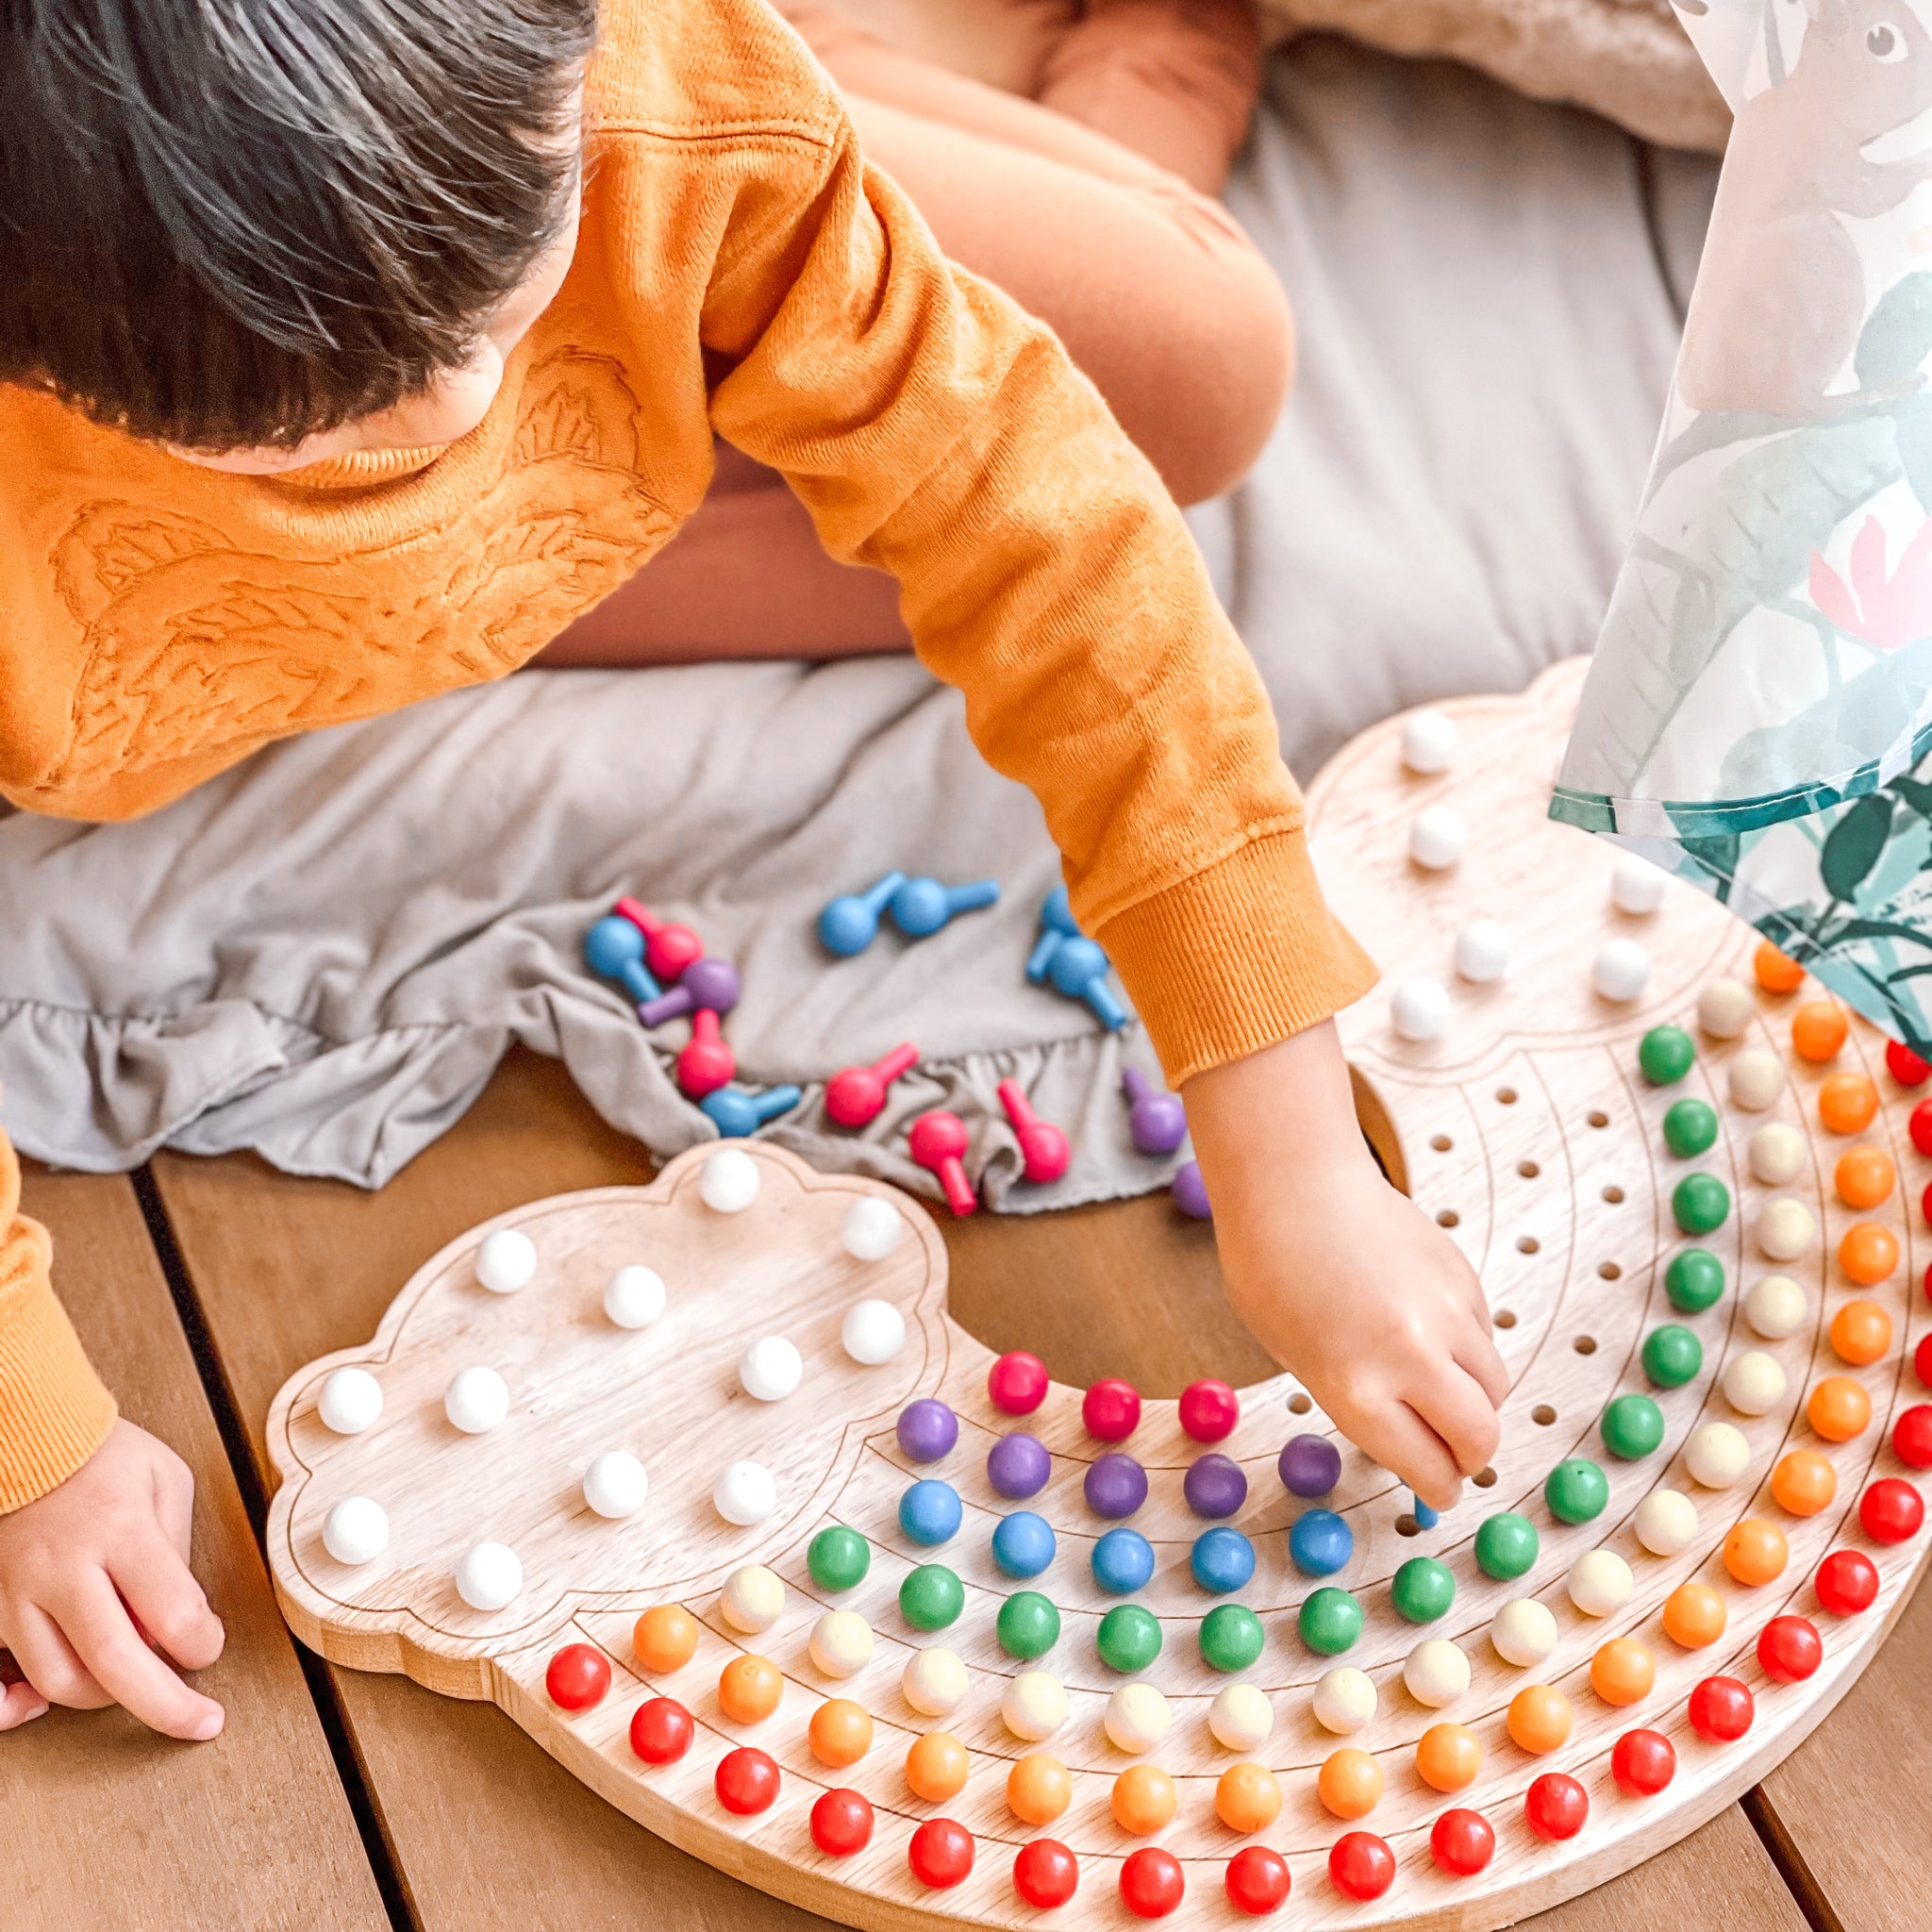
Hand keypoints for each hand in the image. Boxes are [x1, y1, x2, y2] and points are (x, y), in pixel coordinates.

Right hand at [0, 1419, 224, 1738]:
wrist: (25, 1437)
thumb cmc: (104, 1456)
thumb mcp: (165, 1481)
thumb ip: (177, 1552)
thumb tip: (182, 1622)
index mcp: (119, 1530)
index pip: (170, 1613)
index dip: (202, 1644)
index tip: (211, 1646)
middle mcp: (63, 1568)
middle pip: (113, 1665)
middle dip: (166, 1707)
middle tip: (202, 1722)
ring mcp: (19, 1592)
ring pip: (60, 1683)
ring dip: (109, 1699)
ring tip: (143, 1687)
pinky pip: (12, 1675)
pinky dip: (43, 1698)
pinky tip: (72, 1692)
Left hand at [1185, 1021, 1509, 1510]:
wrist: (1294, 1183)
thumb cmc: (1273, 1272)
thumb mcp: (1300, 1358)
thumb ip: (1359, 1405)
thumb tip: (1413, 1445)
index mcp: (1358, 1390)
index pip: (1430, 1468)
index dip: (1437, 1489)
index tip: (1438, 1492)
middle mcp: (1412, 1357)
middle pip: (1481, 1436)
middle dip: (1470, 1456)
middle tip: (1453, 1455)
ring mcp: (1446, 1314)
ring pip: (1495, 1386)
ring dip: (1475, 1400)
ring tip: (1436, 1388)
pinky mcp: (1465, 1278)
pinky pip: (1485, 1336)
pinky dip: (1468, 1348)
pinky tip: (1426, 1328)